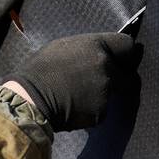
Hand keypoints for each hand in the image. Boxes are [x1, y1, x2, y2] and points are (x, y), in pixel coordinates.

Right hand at [7, 33, 142, 131]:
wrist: (29, 100)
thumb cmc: (40, 70)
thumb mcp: (63, 47)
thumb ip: (87, 48)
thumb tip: (101, 51)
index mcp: (97, 46)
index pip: (128, 46)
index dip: (127, 53)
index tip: (125, 59)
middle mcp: (107, 67)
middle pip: (126, 72)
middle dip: (117, 75)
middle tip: (97, 79)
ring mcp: (106, 91)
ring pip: (114, 91)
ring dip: (103, 92)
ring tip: (79, 93)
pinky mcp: (101, 112)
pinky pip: (102, 108)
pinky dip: (93, 108)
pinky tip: (76, 106)